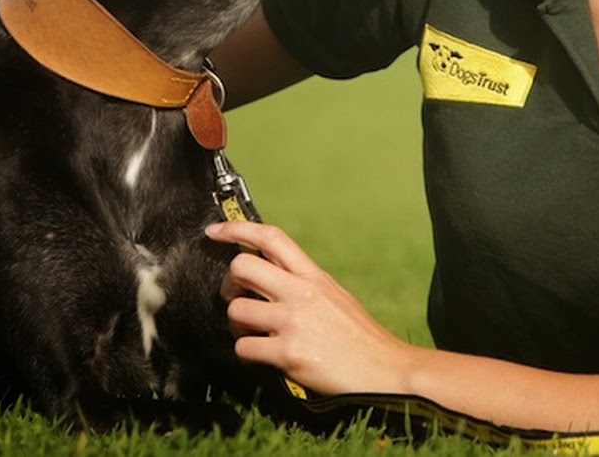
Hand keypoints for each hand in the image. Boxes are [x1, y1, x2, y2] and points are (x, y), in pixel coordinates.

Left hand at [206, 220, 413, 396]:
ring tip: (254, 333)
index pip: (271, 238)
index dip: (237, 229)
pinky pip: (243, 347)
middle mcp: (302, 292)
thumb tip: (268, 277)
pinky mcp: (288, 353)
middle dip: (229, 284)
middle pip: (241, 267)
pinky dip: (247, 353)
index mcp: (314, 276)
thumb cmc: (359, 336)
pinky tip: (264, 356)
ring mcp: (293, 322)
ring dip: (237, 325)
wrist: (383, 368)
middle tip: (237, 298)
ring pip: (235, 310)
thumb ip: (303, 283)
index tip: (215, 231)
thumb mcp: (334, 295)